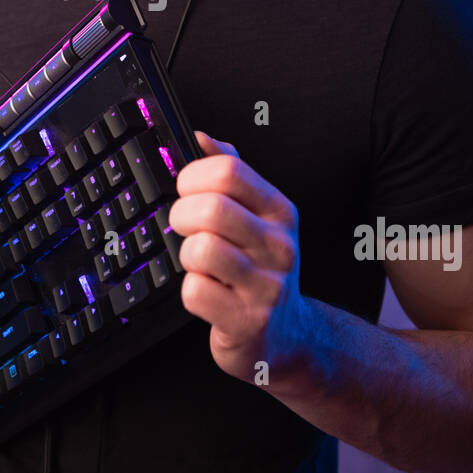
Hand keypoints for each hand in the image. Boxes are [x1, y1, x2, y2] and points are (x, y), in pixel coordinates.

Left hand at [167, 130, 311, 391]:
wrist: (289, 336)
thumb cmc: (261, 268)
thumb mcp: (256, 216)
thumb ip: (231, 173)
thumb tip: (200, 136)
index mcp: (279, 210)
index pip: (229, 170)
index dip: (193, 176)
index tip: (187, 191)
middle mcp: (279, 245)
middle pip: (211, 208)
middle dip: (182, 215)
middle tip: (185, 229)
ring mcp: (266, 286)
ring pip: (200, 250)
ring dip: (186, 256)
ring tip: (199, 264)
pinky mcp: (248, 322)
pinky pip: (196, 292)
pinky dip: (191, 292)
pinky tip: (209, 293)